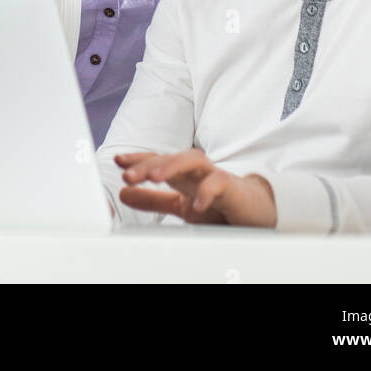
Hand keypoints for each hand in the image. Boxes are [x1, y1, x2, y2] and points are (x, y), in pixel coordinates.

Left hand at [113, 149, 276, 226]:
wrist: (253, 211)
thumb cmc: (216, 204)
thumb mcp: (179, 204)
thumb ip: (153, 200)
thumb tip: (123, 194)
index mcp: (180, 174)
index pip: (156, 161)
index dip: (137, 160)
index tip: (117, 162)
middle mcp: (194, 170)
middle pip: (168, 158)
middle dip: (147, 165)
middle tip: (127, 175)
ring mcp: (212, 175)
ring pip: (191, 160)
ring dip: (172, 166)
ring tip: (154, 178)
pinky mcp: (230, 187)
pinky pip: (218, 184)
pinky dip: (206, 191)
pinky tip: (196, 203)